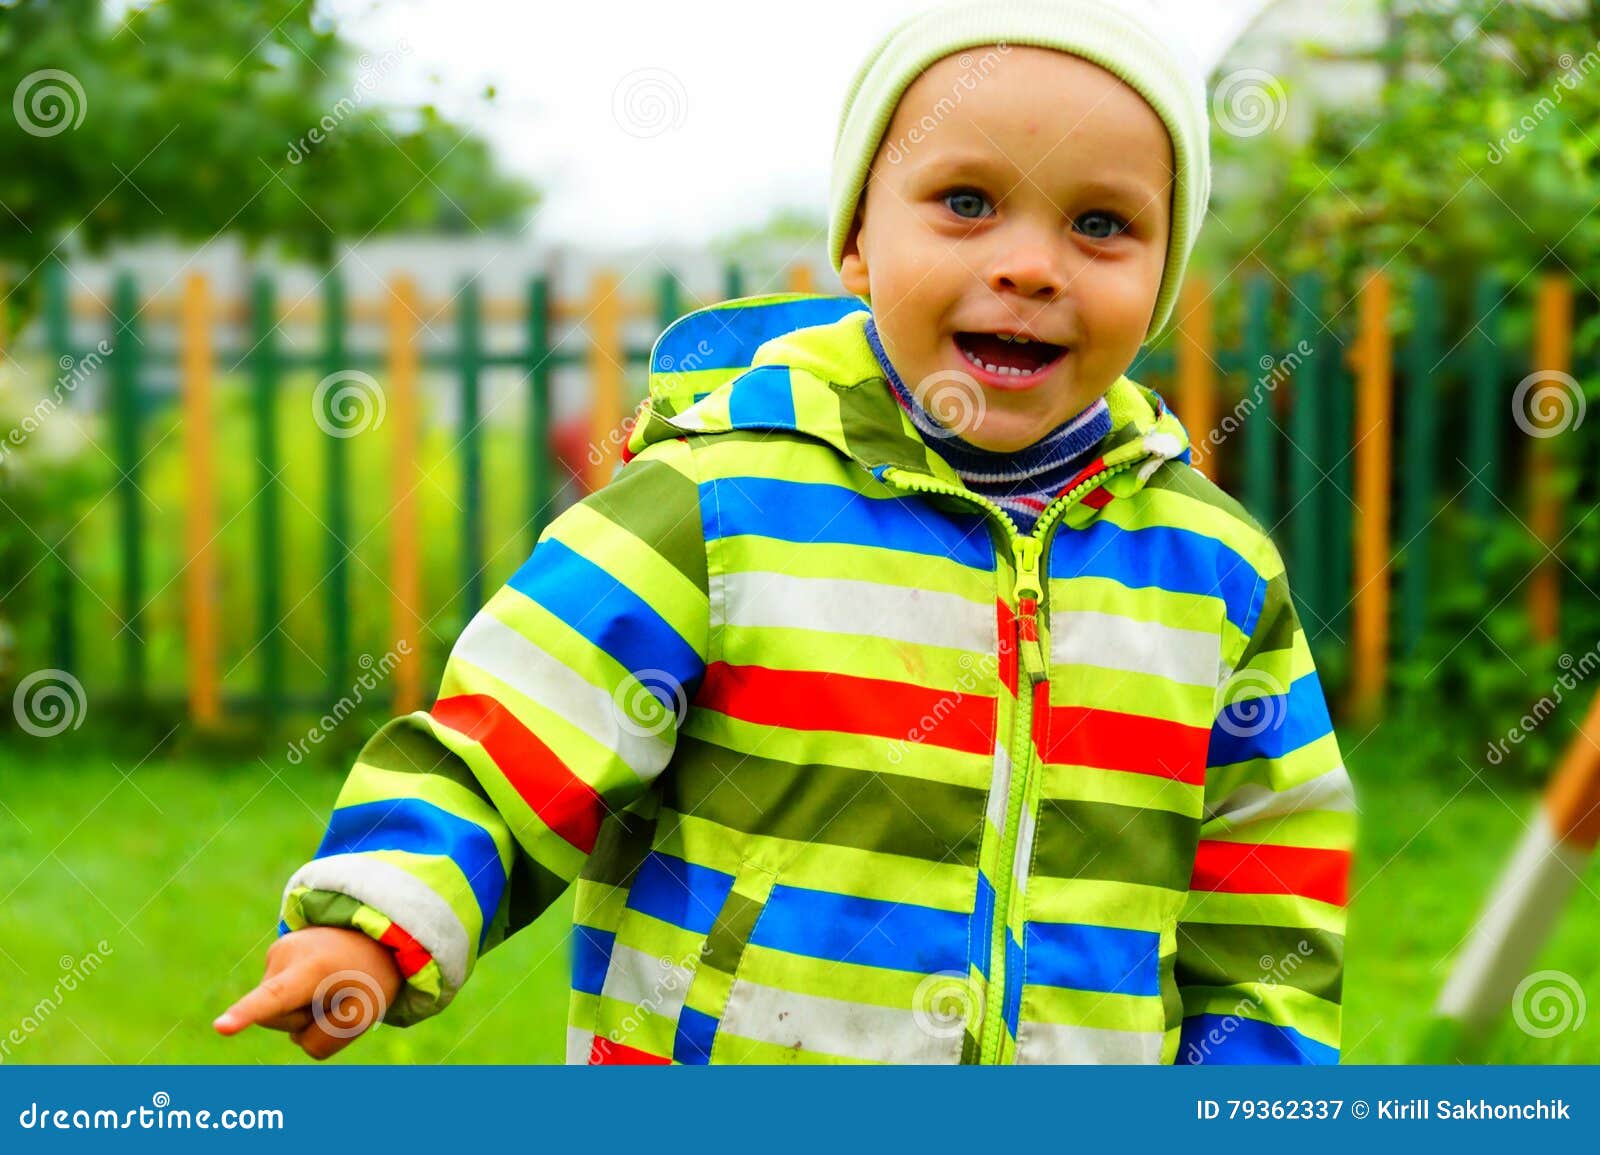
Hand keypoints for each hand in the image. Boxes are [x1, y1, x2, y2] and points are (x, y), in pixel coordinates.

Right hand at [214, 926, 404, 1059]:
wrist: (370, 935)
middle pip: (278, 1021)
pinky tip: (318, 977)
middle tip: (336, 993)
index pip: (275, 998)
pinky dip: (297, 998)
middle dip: (306, 1020)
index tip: (220, 1027)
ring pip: (275, 1012)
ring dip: (303, 1009)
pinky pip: (276, 1000)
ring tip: (328, 982)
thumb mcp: (363, 1016)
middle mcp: (286, 954)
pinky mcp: (271, 955)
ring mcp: (275, 952)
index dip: (245, 1015)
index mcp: (313, 969)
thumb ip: (322, 1041)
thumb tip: (290, 1037)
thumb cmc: (369, 977)